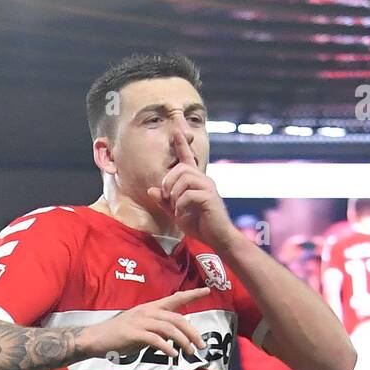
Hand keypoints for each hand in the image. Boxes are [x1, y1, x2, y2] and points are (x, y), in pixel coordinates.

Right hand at [78, 286, 210, 361]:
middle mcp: (148, 311)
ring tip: (190, 352)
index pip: (175, 298)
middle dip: (192, 332)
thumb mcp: (142, 328)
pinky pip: (155, 339)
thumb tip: (174, 338)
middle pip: (176, 318)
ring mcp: (140, 321)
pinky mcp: (133, 333)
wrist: (96, 338)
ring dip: (182, 341)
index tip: (207, 291)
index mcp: (151, 308)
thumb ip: (158, 330)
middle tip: (201, 345)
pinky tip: (173, 354)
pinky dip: (166, 347)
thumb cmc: (120, 335)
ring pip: (168, 328)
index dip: (192, 295)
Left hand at [148, 133, 235, 251]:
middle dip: (168, 181)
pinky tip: (181, 214)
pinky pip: (189, 194)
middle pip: (181, 168)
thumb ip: (165, 202)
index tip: (176, 131)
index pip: (187, 159)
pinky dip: (181, 205)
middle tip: (166, 197)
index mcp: (196, 181)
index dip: (182, 145)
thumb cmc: (200, 225)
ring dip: (174, 193)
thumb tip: (151, 189)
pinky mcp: (210, 197)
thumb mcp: (177, 213)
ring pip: (185, 178)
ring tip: (175, 207)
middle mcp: (203, 180)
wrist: (218, 238)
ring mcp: (208, 187)